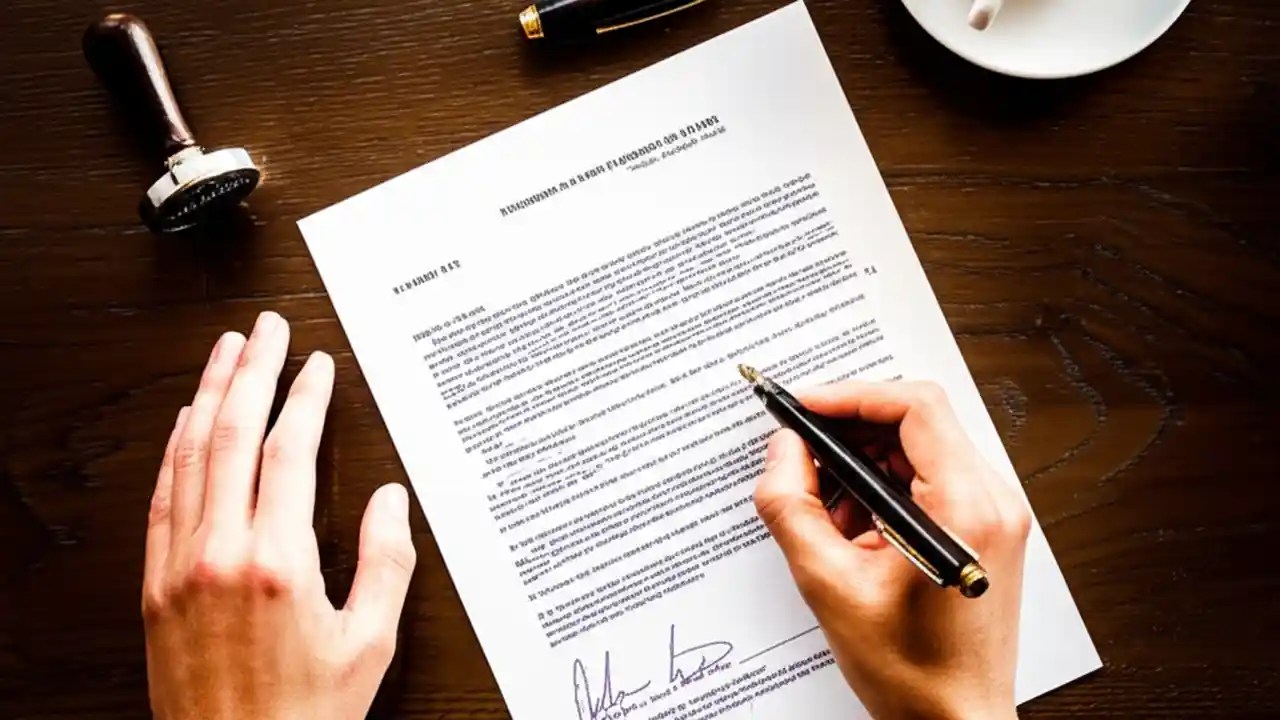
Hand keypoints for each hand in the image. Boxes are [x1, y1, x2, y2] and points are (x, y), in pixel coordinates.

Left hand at [142, 312, 416, 719]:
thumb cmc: (306, 717)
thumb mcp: (370, 644)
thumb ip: (386, 563)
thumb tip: (392, 499)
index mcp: (278, 563)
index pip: (288, 453)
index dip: (304, 399)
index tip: (317, 364)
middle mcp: (220, 554)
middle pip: (231, 436)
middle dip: (252, 371)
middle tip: (267, 327)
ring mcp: (179, 568)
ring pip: (189, 457)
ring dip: (208, 395)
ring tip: (227, 352)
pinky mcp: (155, 588)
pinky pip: (162, 499)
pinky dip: (173, 451)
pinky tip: (185, 423)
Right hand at [754, 381, 1030, 719]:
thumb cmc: (912, 672)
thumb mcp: (828, 584)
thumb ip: (793, 506)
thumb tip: (783, 451)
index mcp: (967, 509)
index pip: (914, 408)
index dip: (851, 396)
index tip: (805, 406)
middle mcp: (993, 504)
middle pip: (918, 421)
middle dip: (851, 430)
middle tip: (802, 450)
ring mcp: (993, 517)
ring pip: (922, 449)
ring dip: (866, 463)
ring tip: (826, 505)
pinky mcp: (984, 530)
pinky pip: (931, 480)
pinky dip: (885, 487)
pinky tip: (852, 525)